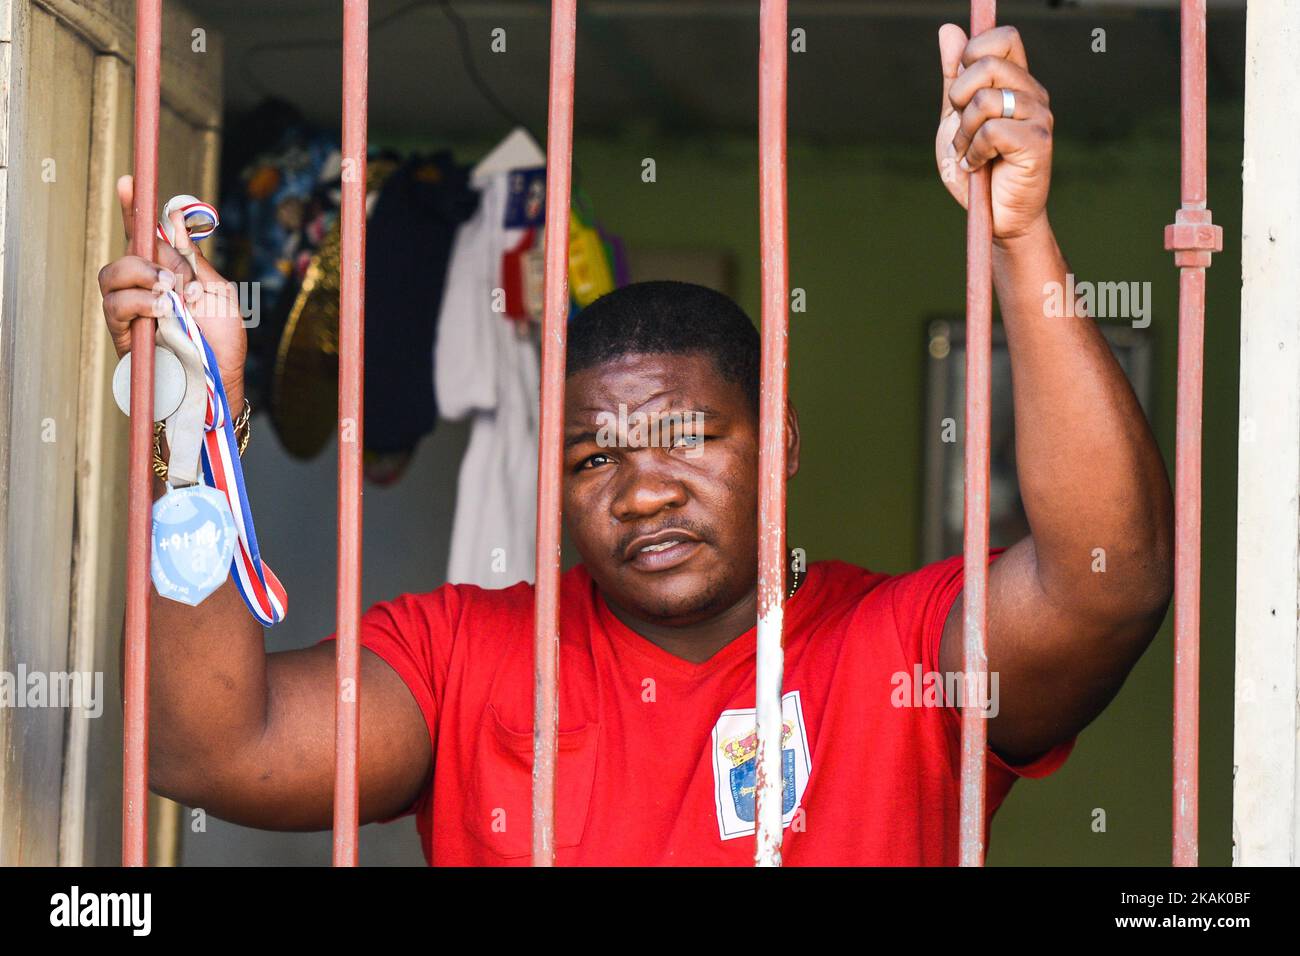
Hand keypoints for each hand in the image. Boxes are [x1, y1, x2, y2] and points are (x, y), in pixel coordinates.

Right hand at [98, 175, 247, 407]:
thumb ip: (193, 263)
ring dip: (143, 278)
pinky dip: (140, 302)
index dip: (135, 211)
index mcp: (171, 275)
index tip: (129, 183)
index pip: (146, 239)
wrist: (219, 383)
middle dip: (148, 257)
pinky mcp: (122, 333)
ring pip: (112, 275)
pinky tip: (161, 310)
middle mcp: (145, 289)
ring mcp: (131, 310)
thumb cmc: (221, 343)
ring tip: (170, 296)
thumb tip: (170, 228)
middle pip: (126, 253)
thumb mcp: (218, 294)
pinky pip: (116, 305)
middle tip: (177, 279)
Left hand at [934, 24, 1052, 241]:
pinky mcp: (1038, 142)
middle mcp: (1032, 94)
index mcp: (1016, 82)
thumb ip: (953, 77)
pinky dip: (974, 151)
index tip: (961, 91)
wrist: (993, 216)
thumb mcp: (954, 119)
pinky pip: (992, 129)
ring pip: (984, 100)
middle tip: (962, 128)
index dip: (973, 54)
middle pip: (987, 63)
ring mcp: (1039, 116)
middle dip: (958, 98)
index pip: (1004, 36)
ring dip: (963, 133)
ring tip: (970, 153)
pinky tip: (979, 166)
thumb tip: (948, 30)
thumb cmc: (976, 168)